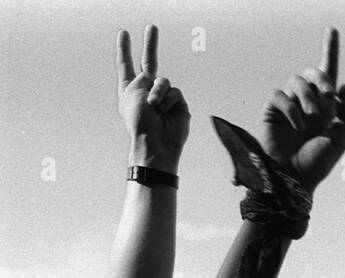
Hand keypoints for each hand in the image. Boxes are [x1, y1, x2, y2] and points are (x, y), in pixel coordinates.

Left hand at [117, 26, 189, 172]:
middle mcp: (147, 89)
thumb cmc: (139, 120)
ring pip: (163, 81)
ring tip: (154, 107)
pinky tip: (164, 111)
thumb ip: (145, 78)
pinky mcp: (178, 104)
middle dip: (150, 44)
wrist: (155, 141)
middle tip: (152, 27)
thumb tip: (161, 81)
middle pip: (150, 61)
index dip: (124, 49)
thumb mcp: (134, 93)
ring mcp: (163, 97)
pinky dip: (168, 100)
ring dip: (157, 92)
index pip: (126, 64)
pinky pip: (174, 92)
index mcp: (130, 88)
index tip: (124, 33)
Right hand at [260, 28, 344, 191]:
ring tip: (313, 120)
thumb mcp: (340, 140)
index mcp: (327, 106)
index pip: (329, 74)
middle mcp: (308, 102)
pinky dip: (292, 110)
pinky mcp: (273, 110)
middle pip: (314, 72)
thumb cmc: (318, 163)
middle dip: (322, 80)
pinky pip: (281, 96)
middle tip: (329, 99)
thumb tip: (344, 86)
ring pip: (297, 81)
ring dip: (308, 98)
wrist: (296, 179)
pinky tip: (297, 127)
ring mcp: (290, 105)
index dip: (330, 50)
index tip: (333, 29)